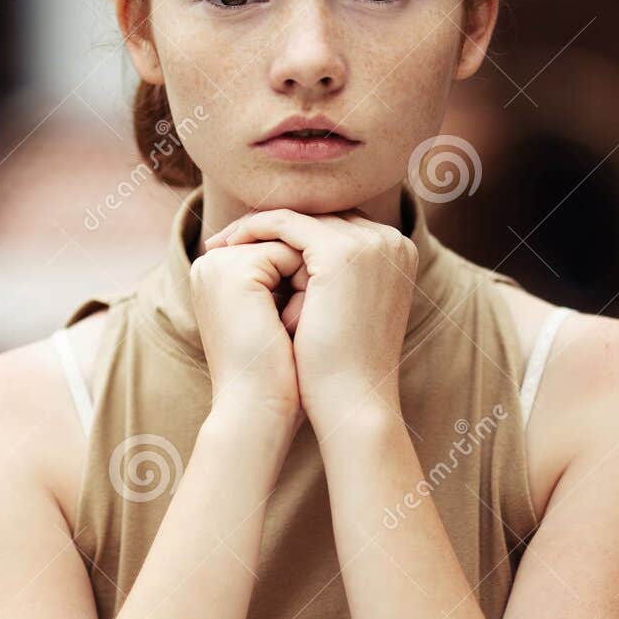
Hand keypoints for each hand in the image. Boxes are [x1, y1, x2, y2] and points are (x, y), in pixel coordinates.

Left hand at [202, 207, 417, 437]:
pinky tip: (228, 247)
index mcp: (397, 253)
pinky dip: (253, 230)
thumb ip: (333, 278)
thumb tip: (299, 261)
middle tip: (227, 238)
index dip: (291, 234)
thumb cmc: (340, 366)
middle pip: (320, 216)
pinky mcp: (342, 253)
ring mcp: (371, 244)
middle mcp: (392, 241)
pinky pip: (285, 224)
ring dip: (256, 227)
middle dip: (272, 225)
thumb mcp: (342, 310)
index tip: (252, 244)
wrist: (350, 401)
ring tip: (221, 244)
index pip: (336, 226)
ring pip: (300, 217)